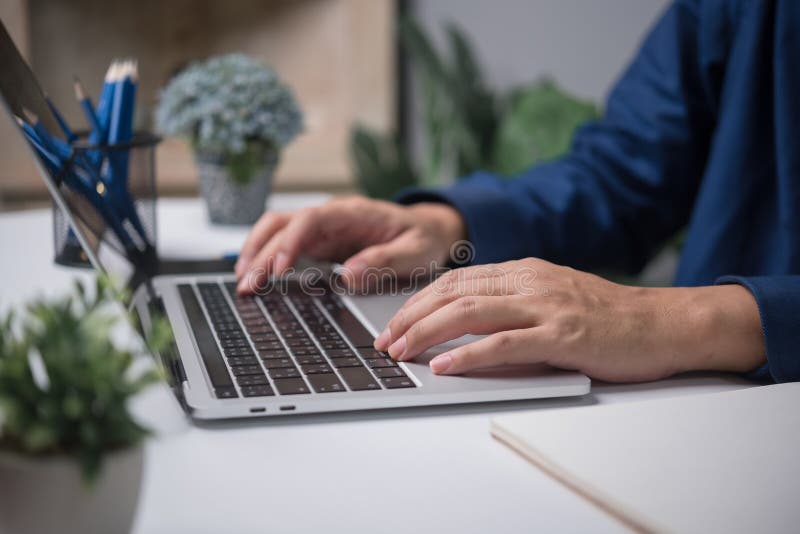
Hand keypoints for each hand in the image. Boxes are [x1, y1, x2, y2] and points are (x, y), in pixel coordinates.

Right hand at [234, 196, 465, 293]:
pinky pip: (286, 244)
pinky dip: (267, 258)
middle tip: (247, 283)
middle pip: (284, 224)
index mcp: (353, 212)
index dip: (290, 242)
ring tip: (243, 281)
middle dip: (261, 252)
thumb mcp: (414, 252)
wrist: (429, 230)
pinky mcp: (321, 242)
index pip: (311, 220)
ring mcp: (323, 228)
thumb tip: (349, 276)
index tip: (278, 268)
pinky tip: (256, 277)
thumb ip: (384, 261)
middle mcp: (332, 216)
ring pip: (278, 230)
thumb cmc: (422, 238)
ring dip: (257, 252)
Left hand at [374, 258, 765, 381]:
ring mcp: (545, 306)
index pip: (455, 280)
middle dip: (411, 317)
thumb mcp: (551, 298)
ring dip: (428, 333)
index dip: (418, 301)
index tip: (394, 323)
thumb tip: (462, 321)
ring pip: (470, 313)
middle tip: (385, 342)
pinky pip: (504, 343)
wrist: (662, 323)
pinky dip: (469, 355)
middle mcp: (529, 282)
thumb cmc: (606, 317)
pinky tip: (445, 366)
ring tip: (402, 352)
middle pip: (453, 293)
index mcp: (523, 271)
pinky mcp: (562, 335)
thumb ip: (511, 303)